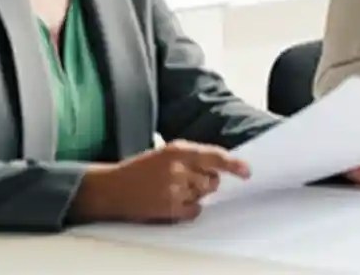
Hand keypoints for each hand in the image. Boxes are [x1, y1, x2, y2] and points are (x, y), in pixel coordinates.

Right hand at [70, 140, 249, 223]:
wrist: (112, 189)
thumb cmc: (141, 169)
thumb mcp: (166, 152)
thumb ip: (193, 156)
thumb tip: (222, 165)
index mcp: (178, 150)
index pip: (215, 157)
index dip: (234, 165)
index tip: (247, 171)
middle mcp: (178, 168)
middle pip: (213, 180)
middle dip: (206, 180)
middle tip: (187, 179)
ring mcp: (174, 190)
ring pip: (204, 195)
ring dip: (195, 194)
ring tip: (174, 189)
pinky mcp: (169, 208)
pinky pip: (195, 210)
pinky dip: (190, 208)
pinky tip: (173, 201)